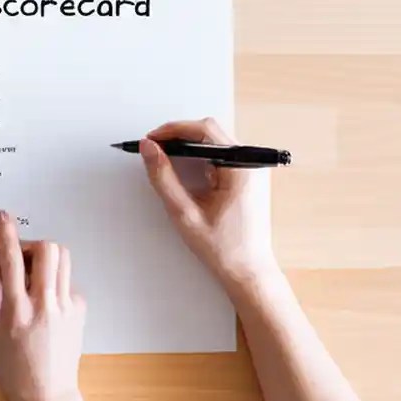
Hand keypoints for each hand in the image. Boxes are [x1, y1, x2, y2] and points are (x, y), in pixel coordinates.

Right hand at [0, 211, 86, 400]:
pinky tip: (45, 303)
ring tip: (32, 276)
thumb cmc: (13, 367)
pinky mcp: (80, 310)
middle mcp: (44, 305)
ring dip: (44, 258)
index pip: (11, 261)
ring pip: (62, 259)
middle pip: (48, 250)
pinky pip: (67, 281)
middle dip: (32, 244)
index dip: (6, 234)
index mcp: (17, 310)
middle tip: (21, 258)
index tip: (3, 216)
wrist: (46, 395)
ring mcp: (66, 307)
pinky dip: (53, 282)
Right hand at [139, 117, 276, 289]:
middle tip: (153, 148)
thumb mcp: (184, 212)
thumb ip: (163, 177)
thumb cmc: (222, 247)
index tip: (152, 139)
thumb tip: (148, 149)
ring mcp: (252, 170)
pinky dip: (198, 155)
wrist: (248, 271)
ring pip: (215, 141)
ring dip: (188, 144)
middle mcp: (251, 164)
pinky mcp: (248, 177)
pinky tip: (183, 168)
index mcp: (241, 168)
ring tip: (164, 157)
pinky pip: (221, 154)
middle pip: (210, 131)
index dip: (173, 129)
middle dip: (178, 135)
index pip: (205, 129)